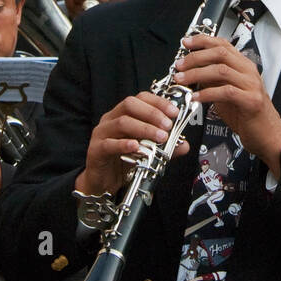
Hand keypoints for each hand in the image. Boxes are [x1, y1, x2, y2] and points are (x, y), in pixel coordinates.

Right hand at [75, 92, 190, 195]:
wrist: (102, 182)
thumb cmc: (122, 161)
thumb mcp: (147, 152)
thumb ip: (166, 147)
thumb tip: (184, 145)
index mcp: (123, 114)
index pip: (141, 98)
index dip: (159, 102)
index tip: (174, 112)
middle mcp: (111, 119)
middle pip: (130, 104)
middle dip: (152, 113)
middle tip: (168, 126)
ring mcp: (102, 133)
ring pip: (122, 122)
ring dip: (144, 129)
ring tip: (160, 138)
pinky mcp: (96, 150)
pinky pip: (109, 144)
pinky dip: (124, 144)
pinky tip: (137, 147)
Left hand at [174, 33, 280, 176]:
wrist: (267, 134)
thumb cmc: (247, 114)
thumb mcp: (227, 92)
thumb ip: (213, 80)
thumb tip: (193, 70)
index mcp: (243, 66)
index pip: (222, 45)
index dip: (203, 41)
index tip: (186, 42)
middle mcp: (248, 72)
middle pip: (220, 53)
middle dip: (196, 57)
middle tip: (180, 65)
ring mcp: (251, 85)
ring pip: (221, 70)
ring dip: (197, 74)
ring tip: (183, 80)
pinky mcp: (251, 101)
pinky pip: (226, 92)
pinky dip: (207, 93)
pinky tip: (196, 97)